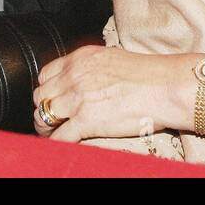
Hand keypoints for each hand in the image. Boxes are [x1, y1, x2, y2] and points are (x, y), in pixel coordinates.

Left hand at [32, 46, 204, 142]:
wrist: (164, 86)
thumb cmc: (148, 75)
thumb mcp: (112, 59)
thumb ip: (92, 68)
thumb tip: (87, 78)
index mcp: (80, 58)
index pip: (46, 74)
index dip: (47, 89)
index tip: (52, 99)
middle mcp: (74, 75)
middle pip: (41, 95)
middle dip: (44, 108)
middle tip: (51, 119)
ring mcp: (78, 98)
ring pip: (44, 115)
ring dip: (46, 127)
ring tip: (52, 134)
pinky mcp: (86, 120)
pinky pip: (59, 136)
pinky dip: (56, 143)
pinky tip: (60, 146)